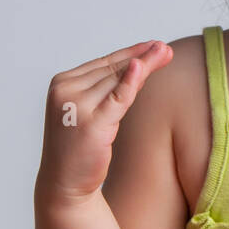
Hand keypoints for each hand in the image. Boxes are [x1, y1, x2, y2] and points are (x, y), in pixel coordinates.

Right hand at [37, 39, 172, 202]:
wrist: (64, 183)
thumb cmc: (81, 147)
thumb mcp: (94, 111)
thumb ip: (111, 89)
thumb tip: (140, 65)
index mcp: (62, 83)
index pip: (103, 63)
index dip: (131, 53)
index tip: (154, 45)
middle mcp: (65, 91)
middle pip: (112, 69)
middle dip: (142, 57)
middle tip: (166, 48)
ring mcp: (76, 106)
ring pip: (117, 80)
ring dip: (144, 65)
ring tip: (166, 53)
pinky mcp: (90, 123)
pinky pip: (117, 98)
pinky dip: (131, 82)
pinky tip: (142, 67)